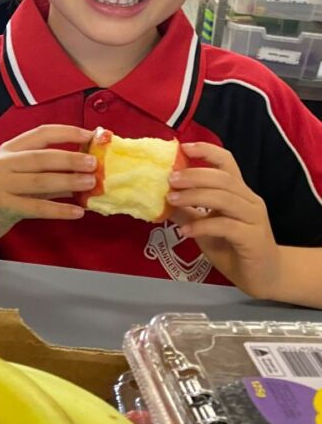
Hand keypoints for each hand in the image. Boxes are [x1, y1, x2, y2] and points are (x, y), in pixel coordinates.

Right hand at [0, 124, 95, 242]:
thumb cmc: (3, 190)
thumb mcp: (21, 174)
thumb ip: (49, 169)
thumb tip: (86, 168)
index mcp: (10, 148)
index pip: (41, 133)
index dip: (67, 132)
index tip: (91, 135)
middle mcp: (4, 163)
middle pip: (41, 157)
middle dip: (70, 159)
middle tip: (93, 163)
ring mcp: (2, 184)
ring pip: (40, 181)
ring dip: (68, 181)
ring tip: (90, 183)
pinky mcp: (4, 206)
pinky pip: (37, 207)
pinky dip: (59, 209)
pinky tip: (78, 211)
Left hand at [167, 142, 281, 297]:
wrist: (262, 276)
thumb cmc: (232, 247)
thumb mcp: (204, 227)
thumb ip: (187, 212)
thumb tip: (160, 199)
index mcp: (238, 192)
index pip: (227, 162)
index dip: (207, 151)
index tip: (183, 147)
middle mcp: (248, 200)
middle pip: (222, 178)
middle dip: (193, 175)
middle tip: (169, 180)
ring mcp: (253, 218)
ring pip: (224, 198)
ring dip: (194, 196)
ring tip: (170, 200)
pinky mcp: (253, 238)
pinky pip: (226, 225)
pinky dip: (202, 226)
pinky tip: (185, 232)